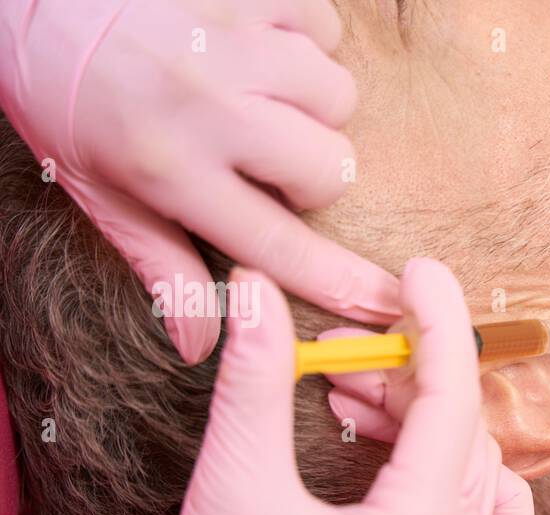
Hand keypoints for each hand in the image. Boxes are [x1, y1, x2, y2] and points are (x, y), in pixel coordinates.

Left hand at [0, 0, 399, 362]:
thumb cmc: (60, 93)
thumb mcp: (98, 190)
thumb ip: (160, 265)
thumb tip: (200, 346)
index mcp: (170, 168)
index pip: (279, 243)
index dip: (341, 281)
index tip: (388, 303)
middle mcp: (208, 107)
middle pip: (329, 166)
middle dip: (312, 171)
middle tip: (267, 157)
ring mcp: (231, 41)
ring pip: (336, 93)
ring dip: (311, 101)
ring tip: (263, 93)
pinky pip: (323, 25)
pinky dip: (305, 37)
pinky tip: (261, 45)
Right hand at [36, 259, 532, 514]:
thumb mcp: (233, 484)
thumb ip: (254, 381)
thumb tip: (256, 291)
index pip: (452, 407)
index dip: (439, 328)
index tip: (419, 270)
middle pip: (463, 434)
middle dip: (408, 376)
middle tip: (338, 353)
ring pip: (472, 467)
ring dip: (422, 417)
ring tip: (349, 396)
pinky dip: (456, 468)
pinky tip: (409, 449)